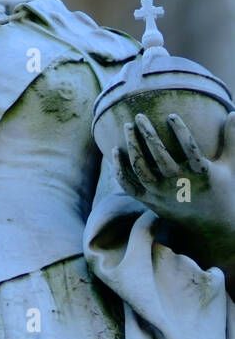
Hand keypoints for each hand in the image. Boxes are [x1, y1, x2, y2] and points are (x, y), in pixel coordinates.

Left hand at [112, 111, 234, 269]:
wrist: (211, 226)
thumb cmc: (221, 190)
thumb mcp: (231, 166)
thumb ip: (232, 139)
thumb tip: (234, 112)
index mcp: (202, 175)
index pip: (191, 150)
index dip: (181, 132)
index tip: (171, 115)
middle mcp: (180, 185)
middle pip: (159, 157)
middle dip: (148, 134)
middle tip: (139, 116)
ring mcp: (162, 194)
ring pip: (141, 170)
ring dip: (132, 147)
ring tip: (127, 127)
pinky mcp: (149, 201)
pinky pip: (129, 185)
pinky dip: (119, 169)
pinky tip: (115, 150)